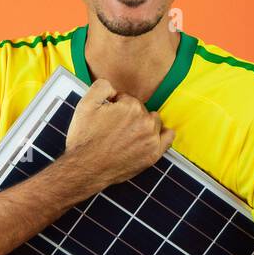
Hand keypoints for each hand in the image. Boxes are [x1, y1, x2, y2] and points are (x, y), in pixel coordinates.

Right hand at [60, 78, 175, 194]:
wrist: (85, 168)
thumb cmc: (85, 138)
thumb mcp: (85, 104)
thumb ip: (102, 86)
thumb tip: (114, 89)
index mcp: (131, 107)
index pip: (127, 99)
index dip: (116, 106)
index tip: (108, 117)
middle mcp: (145, 121)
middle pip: (141, 110)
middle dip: (130, 115)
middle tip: (114, 128)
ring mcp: (151, 139)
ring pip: (154, 121)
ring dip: (144, 124)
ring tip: (127, 135)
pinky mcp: (154, 154)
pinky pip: (168, 137)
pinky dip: (162, 134)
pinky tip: (152, 136)